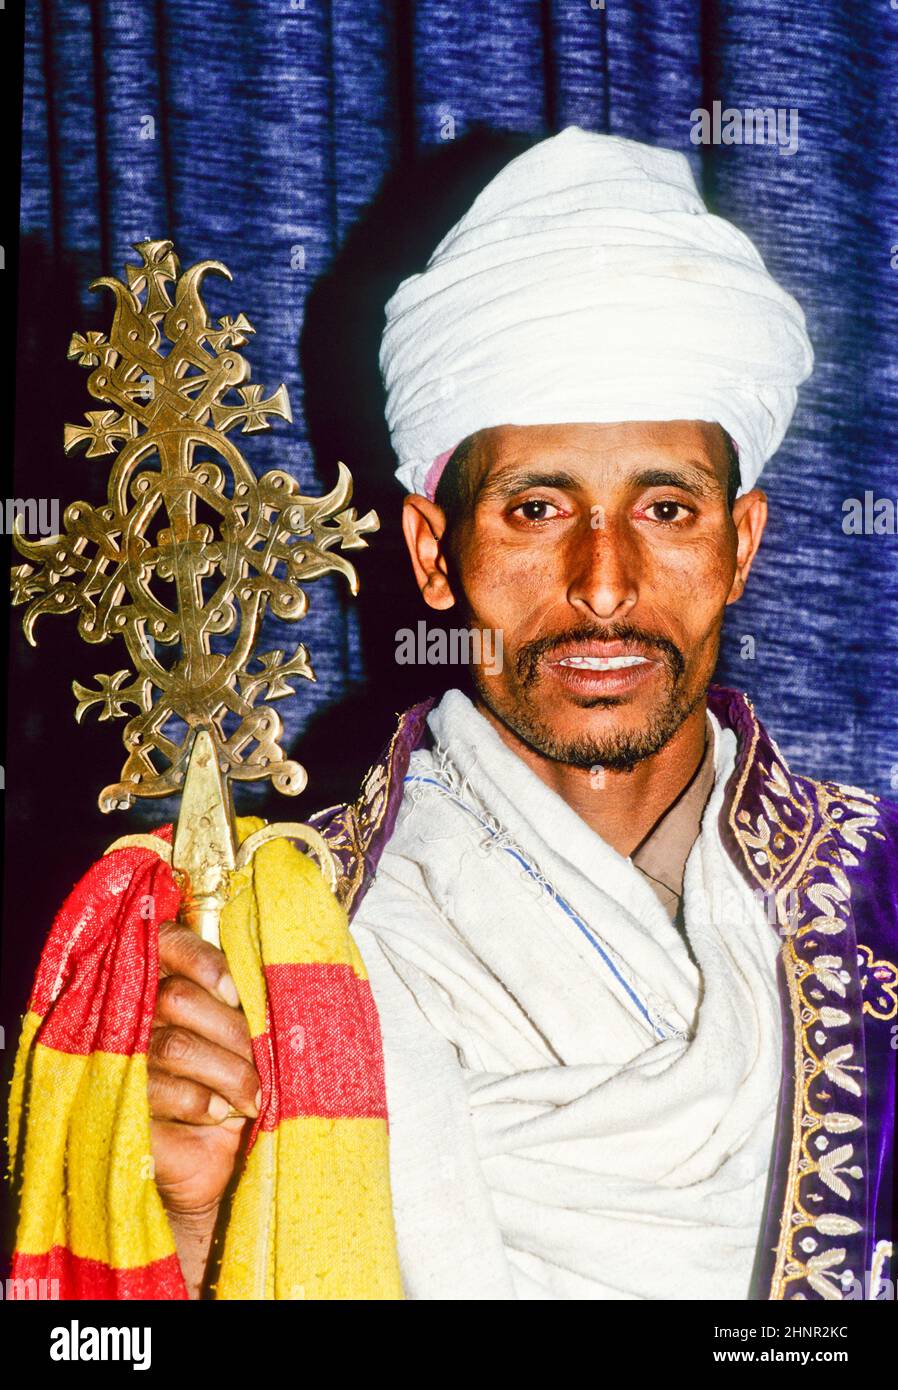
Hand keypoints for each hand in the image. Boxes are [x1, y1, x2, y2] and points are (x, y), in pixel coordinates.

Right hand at [149, 920, 260, 1220]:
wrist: (222, 1168)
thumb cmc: (241, 1090)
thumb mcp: (254, 1041)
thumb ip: (253, 1003)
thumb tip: (282, 973)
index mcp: (166, 984)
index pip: (167, 942)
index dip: (201, 959)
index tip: (235, 991)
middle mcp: (136, 1016)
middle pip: (176, 997)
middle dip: (231, 1031)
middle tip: (263, 1064)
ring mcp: (122, 1062)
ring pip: (175, 1045)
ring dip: (228, 1072)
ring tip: (252, 1097)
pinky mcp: (120, 1106)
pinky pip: (162, 1092)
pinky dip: (203, 1102)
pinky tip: (221, 1114)